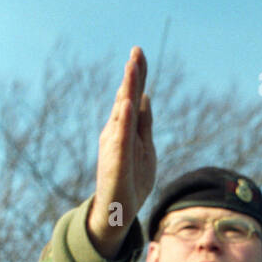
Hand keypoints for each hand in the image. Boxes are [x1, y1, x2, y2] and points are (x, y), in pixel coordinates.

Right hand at [86, 47, 156, 259]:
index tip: (139, 51)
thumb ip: (144, 123)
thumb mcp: (145, 147)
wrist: (120, 210)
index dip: (137, 75)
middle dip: (132, 75)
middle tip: (136, 51)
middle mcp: (118, 131)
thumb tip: (145, 97)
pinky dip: (123, 121)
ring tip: (132, 68)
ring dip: (127, 90)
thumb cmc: (133, 179)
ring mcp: (116, 145)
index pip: (133, 96)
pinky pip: (121, 138)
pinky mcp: (117, 161)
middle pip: (126, 98)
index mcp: (127, 128)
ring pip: (122, 113)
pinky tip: (127, 104)